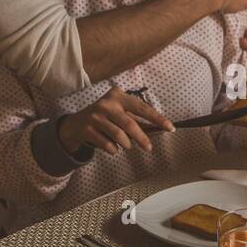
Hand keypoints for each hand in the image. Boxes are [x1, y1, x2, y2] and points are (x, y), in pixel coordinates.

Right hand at [57, 87, 172, 156]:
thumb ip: (136, 120)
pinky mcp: (87, 129)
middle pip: (130, 124)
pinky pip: (107, 144)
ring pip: (118, 135)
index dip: (157, 118)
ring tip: (128, 146)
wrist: (75, 125)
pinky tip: (113, 148)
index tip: (170, 128)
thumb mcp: (119, 113)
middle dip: (142, 138)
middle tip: (149, 148)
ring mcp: (95, 116)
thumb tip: (159, 130)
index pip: (142, 108)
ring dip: (127, 144)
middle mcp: (106, 104)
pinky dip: (114, 149)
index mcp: (118, 96)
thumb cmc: (105, 119)